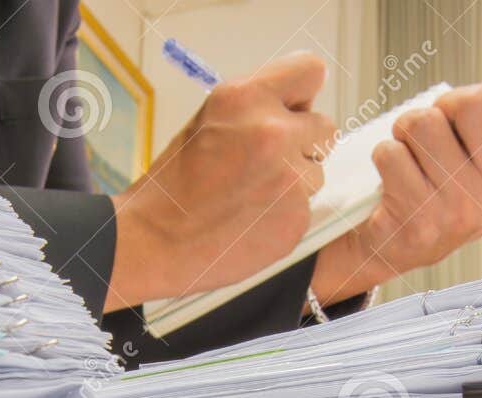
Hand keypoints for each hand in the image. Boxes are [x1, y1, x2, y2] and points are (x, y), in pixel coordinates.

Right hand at [106, 53, 335, 310]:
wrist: (156, 241)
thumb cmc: (175, 184)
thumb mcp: (208, 121)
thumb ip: (256, 107)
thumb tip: (298, 105)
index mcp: (246, 98)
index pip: (311, 72)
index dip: (303, 94)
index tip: (294, 110)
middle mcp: (273, 132)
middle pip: (325, 127)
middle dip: (302, 144)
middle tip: (265, 164)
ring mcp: (289, 178)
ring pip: (317, 172)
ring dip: (294, 183)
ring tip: (251, 196)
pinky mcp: (296, 218)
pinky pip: (307, 208)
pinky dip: (285, 215)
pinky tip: (252, 220)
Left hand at [310, 79, 481, 305]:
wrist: (400, 246)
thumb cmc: (448, 192)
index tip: (470, 126)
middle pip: (474, 101)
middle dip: (444, 108)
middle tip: (435, 136)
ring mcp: (461, 210)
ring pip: (423, 122)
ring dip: (407, 131)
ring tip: (414, 159)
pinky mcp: (418, 220)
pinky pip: (390, 153)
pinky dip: (384, 158)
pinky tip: (396, 180)